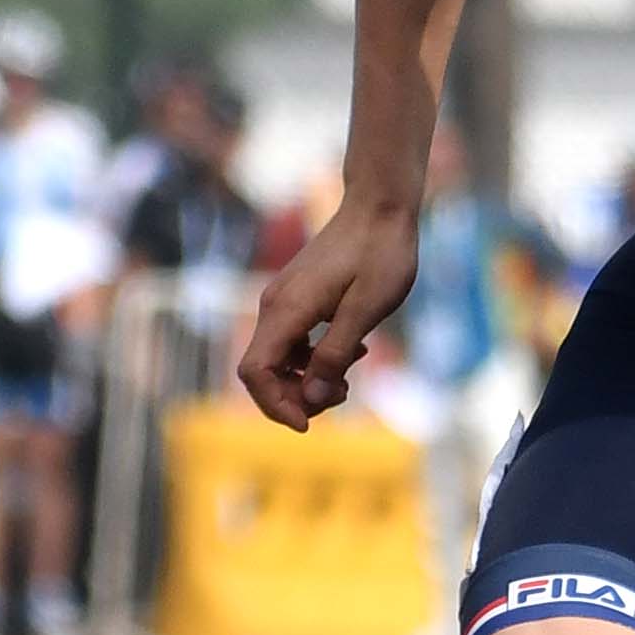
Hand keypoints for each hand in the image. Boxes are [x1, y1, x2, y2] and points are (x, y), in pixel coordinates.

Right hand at [235, 202, 418, 430]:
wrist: (380, 208)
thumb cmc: (380, 256)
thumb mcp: (366, 311)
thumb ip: (336, 354)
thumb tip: (313, 398)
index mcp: (286, 311)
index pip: (254, 371)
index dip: (275, 405)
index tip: (309, 425)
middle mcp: (275, 305)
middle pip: (262, 370)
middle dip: (293, 397)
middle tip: (343, 398)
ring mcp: (284, 300)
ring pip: (278, 358)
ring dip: (306, 380)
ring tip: (350, 382)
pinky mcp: (298, 297)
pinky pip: (293, 341)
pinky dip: (314, 359)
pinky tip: (352, 354)